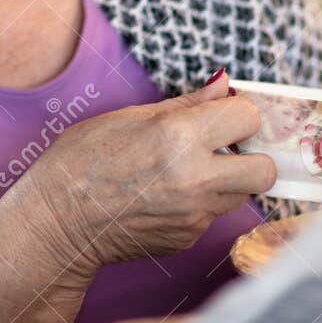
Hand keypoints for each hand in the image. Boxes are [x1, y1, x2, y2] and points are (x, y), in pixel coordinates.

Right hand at [0, 70, 273, 322]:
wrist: (57, 220)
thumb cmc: (83, 160)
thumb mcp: (130, 117)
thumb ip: (187, 105)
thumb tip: (225, 85)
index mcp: (180, 137)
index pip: (248, 117)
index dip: (236, 114)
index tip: (221, 117)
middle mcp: (196, 178)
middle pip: (264, 168)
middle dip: (250, 155)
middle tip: (222, 150)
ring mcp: (194, 214)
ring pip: (241, 194)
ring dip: (226, 180)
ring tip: (186, 172)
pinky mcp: (187, 237)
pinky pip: (212, 215)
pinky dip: (199, 204)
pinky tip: (164, 197)